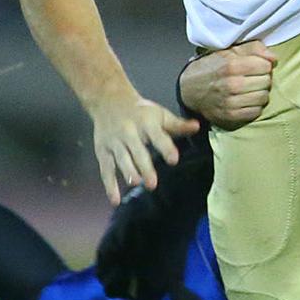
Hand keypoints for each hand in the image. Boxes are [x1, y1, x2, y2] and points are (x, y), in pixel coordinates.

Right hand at [90, 90, 198, 204]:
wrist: (108, 100)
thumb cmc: (140, 112)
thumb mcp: (159, 114)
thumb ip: (177, 125)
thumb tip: (197, 127)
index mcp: (146, 123)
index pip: (157, 136)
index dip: (165, 148)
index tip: (173, 160)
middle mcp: (129, 132)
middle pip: (138, 151)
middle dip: (144, 167)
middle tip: (152, 184)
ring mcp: (114, 142)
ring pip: (121, 159)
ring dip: (128, 172)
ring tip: (136, 183)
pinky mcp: (102, 151)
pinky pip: (105, 169)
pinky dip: (109, 185)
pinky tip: (115, 200)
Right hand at [178, 40, 276, 129]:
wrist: (190, 89)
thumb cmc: (213, 67)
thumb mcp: (230, 50)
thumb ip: (254, 48)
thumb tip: (274, 59)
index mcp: (232, 65)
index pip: (265, 66)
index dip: (263, 65)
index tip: (256, 66)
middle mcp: (232, 84)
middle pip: (266, 82)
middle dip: (263, 78)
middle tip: (253, 78)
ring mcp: (231, 102)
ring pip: (263, 98)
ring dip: (260, 93)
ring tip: (251, 89)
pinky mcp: (230, 116)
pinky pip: (255, 112)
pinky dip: (254, 106)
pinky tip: (247, 100)